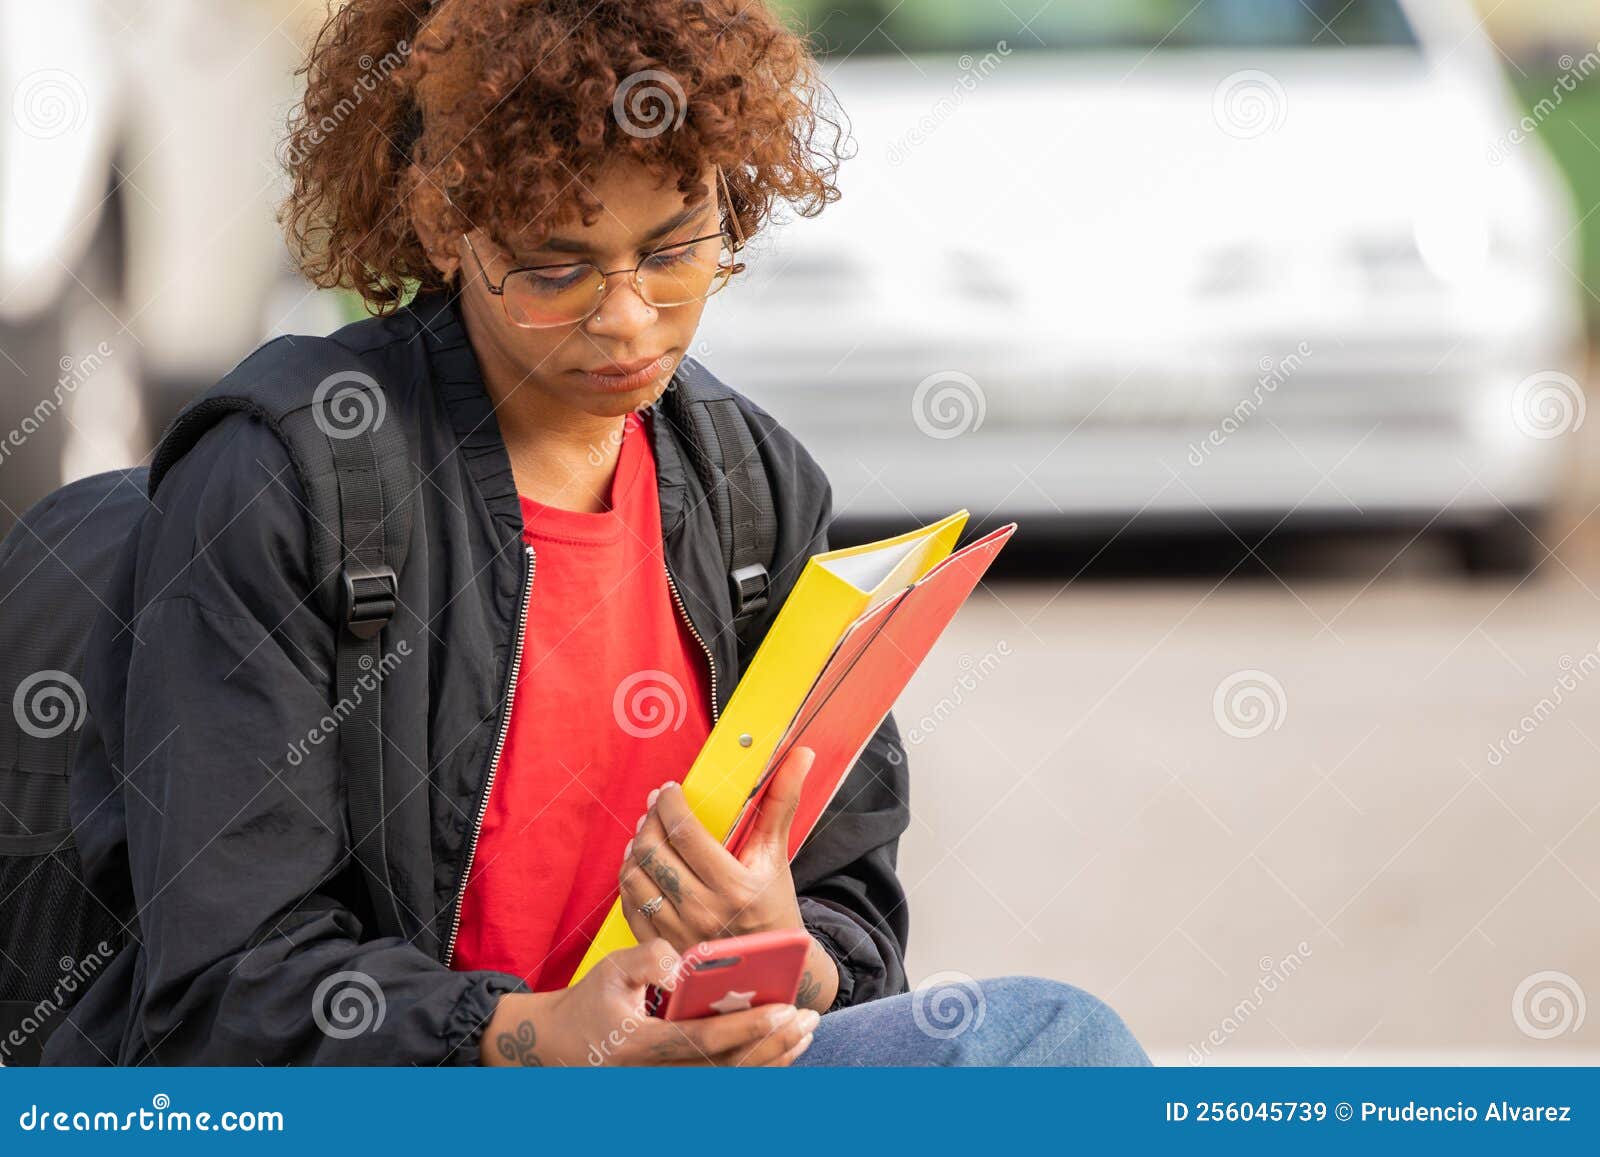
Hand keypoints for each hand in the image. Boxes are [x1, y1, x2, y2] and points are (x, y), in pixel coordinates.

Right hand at [480, 938, 817, 1066]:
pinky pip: (723, 1086)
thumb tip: (682, 964)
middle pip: (728, 1069)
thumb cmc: (591, 1002)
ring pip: (731, 1083)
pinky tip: (782, 1052)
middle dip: (773, 1046)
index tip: (783, 1010)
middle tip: (808, 1020)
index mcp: (640, 1045)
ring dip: (772, 1061)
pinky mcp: (676, 1092)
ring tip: (804, 1034)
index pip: (702, 1041)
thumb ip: (646, 959)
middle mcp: (658, 1077)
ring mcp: (668, 1091)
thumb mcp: (609, 968)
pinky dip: (757, 1071)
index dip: (746, 1029)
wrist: (561, 1046)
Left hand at [617, 745, 839, 1010]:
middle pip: (654, 852)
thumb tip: (801, 755)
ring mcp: (679, 935)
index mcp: (734, 887)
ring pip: (636, 878)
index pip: (685, 832)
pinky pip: (630, 908)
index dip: (669, 803)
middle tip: (654, 807)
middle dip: (649, 821)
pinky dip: (630, 881)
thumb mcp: (777, 857)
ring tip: (645, 833)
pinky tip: (640, 866)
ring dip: (635, 849)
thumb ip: (782, 803)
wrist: (772, 969)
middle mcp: (704, 913)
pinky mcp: (663, 949)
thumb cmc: (774, 908)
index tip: (669, 790)